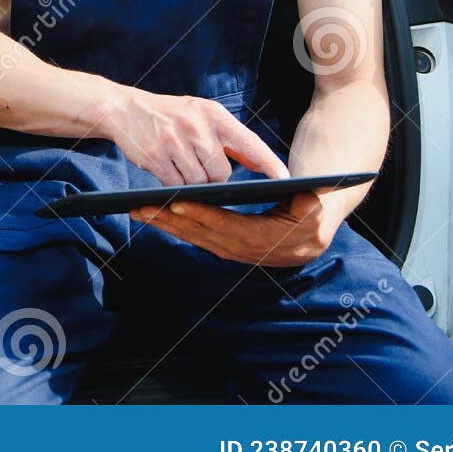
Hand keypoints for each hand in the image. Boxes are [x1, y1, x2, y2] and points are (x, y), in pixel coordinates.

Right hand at [92, 80, 288, 184]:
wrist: (125, 109)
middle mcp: (197, 126)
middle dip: (214, 178)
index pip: (249, 143)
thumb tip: (259, 163)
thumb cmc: (171, 115)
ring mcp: (175, 141)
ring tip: (181, 165)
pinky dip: (175, 185)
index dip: (269, 163)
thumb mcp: (202, 115)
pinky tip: (167, 170)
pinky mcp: (156, 157)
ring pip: (199, 182)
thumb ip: (230, 139)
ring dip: (193, 182)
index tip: (287, 179)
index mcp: (214, 114)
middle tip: (199, 166)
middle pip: (222, 173)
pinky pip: (177, 186)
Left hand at [130, 191, 339, 266]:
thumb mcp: (315, 208)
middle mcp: (243, 249)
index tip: (178, 203)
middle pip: (201, 234)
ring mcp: (231, 251)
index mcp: (264, 239)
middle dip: (170, 221)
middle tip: (141, 206)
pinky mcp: (223, 247)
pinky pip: (194, 237)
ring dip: (164, 225)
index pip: (228, 227)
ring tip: (137, 210)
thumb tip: (308, 200)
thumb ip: (310, 206)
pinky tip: (153, 215)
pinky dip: (172, 227)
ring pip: (192, 237)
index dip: (202, 216)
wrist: (311, 234)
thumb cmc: (311, 214)